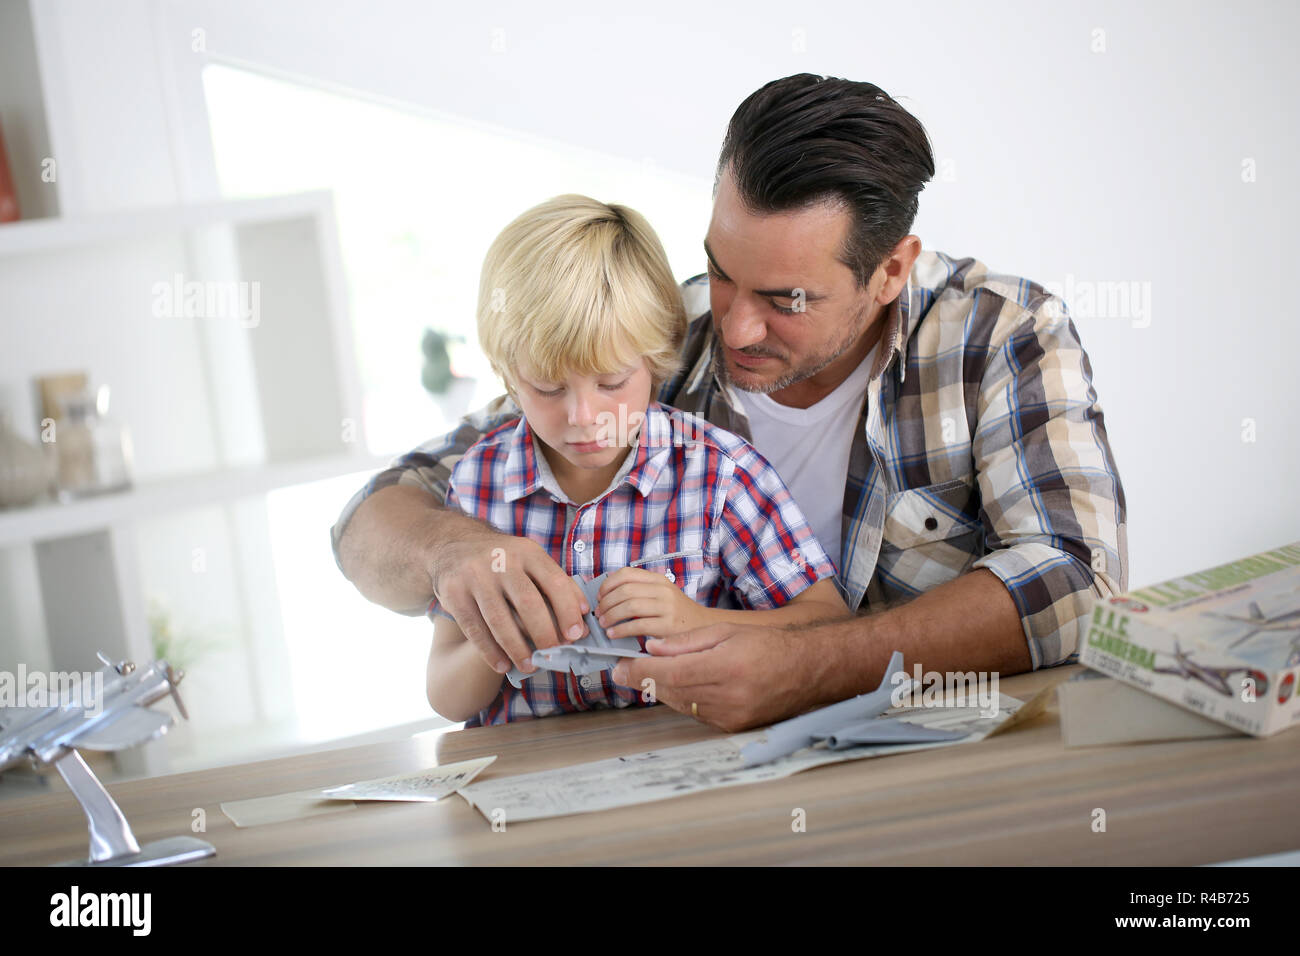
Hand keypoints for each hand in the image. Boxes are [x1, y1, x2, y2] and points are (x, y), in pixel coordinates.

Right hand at [428, 516, 588, 674]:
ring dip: (518, 648)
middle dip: (545, 634)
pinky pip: (474, 627)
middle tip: (554, 655)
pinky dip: (490, 651)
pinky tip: (502, 665)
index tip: (577, 635)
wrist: (452, 544)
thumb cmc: (503, 560)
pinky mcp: (454, 593)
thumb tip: (582, 614)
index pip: (554, 582)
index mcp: (527, 551)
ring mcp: (475, 576)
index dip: (568, 610)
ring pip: (500, 619)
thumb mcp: (529, 560)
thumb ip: (555, 583)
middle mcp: (501, 561)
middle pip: (528, 602)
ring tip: (531, 666)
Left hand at [595, 567, 712, 639]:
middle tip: (598, 613)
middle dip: (606, 602)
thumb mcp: (662, 594)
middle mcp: (663, 590)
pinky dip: (621, 629)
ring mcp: (667, 607)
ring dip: (611, 616)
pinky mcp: (668, 626)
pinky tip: (614, 634)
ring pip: (629, 607)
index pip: (627, 573)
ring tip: (603, 624)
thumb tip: (607, 596)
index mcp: (659, 580)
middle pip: (625, 590)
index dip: (608, 584)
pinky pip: (638, 625)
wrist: (704, 627)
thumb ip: (640, 591)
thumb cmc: (677, 613)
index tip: (599, 596)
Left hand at [610, 621, 827, 732]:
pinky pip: (696, 713)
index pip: (669, 673)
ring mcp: (730, 716)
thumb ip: (686, 642)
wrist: (806, 670)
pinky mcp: (732, 727)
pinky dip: (684, 699)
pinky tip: (681, 686)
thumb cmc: (767, 645)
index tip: (618, 667)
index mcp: (725, 667)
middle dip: (644, 680)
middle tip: (624, 670)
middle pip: (670, 691)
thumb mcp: (725, 632)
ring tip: (652, 674)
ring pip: (680, 704)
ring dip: (662, 690)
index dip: (639, 671)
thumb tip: (652, 649)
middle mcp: (727, 696)